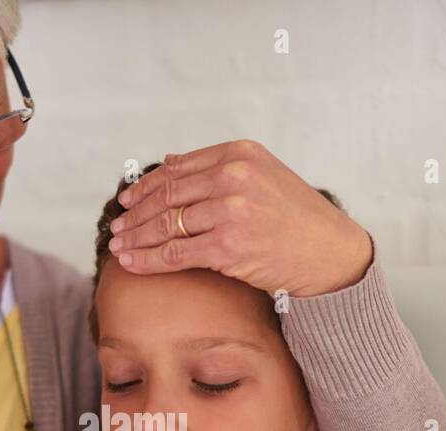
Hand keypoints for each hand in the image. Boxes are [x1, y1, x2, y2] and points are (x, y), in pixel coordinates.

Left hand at [108, 139, 374, 296]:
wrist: (329, 253)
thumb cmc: (296, 220)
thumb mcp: (262, 176)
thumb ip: (217, 167)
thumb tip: (168, 162)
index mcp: (239, 153)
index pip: (177, 169)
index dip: (146, 186)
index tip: (127, 200)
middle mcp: (233, 176)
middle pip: (167, 195)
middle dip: (135, 214)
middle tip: (116, 226)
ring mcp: (230, 210)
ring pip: (166, 225)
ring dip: (136, 237)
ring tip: (118, 245)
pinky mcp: (227, 245)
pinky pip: (175, 253)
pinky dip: (148, 259)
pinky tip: (130, 262)